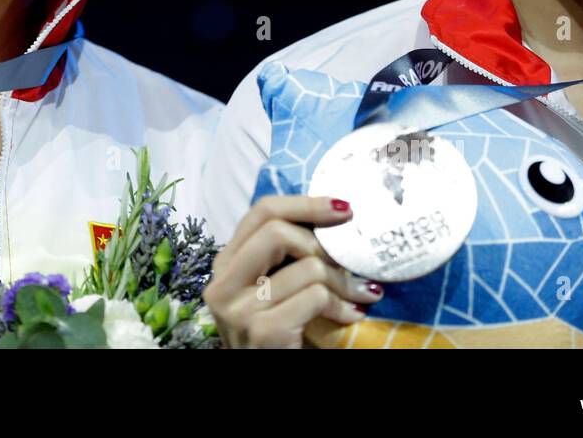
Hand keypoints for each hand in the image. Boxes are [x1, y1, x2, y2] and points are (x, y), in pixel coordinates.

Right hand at [203, 195, 382, 348]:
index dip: (305, 204)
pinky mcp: (263, 331)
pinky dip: (342, 305)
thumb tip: (332, 217)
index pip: (261, 212)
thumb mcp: (271, 288)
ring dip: (343, 281)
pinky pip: (316, 296)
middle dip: (322, 242)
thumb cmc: (280, 334)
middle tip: (348, 262)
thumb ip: (283, 257)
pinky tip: (351, 316)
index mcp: (225, 264)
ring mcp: (239, 309)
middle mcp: (222, 283)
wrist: (270, 378)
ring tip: (360, 295)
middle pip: (277, 229)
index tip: (344, 209)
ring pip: (307, 265)